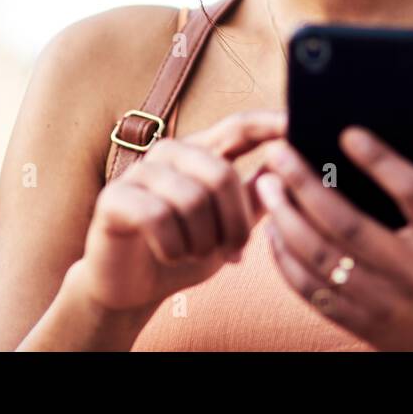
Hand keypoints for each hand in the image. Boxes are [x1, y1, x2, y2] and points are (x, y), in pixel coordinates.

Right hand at [72, 109, 285, 314]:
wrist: (133, 288)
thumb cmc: (187, 251)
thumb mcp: (233, 224)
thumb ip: (261, 193)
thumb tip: (298, 163)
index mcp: (202, 152)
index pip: (239, 126)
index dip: (269, 124)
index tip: (299, 125)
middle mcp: (170, 152)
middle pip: (221, 174)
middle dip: (235, 224)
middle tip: (234, 252)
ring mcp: (139, 172)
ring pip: (192, 200)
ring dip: (203, 242)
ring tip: (196, 254)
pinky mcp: (113, 198)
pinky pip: (158, 218)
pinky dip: (174, 248)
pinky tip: (170, 254)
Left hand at [255, 127, 412, 350]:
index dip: (381, 162)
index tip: (348, 134)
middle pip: (350, 226)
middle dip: (307, 186)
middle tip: (279, 153)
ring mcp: (384, 303)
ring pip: (322, 259)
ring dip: (286, 219)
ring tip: (267, 185)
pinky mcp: (360, 323)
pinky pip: (312, 291)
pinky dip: (286, 260)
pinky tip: (273, 229)